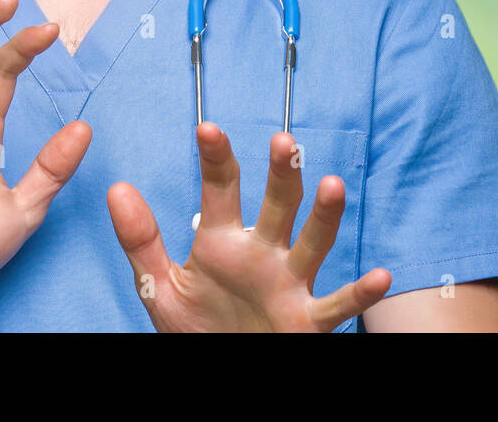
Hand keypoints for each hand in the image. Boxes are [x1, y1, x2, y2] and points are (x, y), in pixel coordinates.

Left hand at [107, 122, 391, 331]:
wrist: (224, 367)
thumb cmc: (198, 325)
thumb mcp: (160, 285)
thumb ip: (140, 239)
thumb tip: (117, 189)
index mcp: (223, 240)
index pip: (222, 189)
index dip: (216, 159)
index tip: (207, 129)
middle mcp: (263, 253)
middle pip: (277, 205)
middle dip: (281, 174)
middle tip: (282, 142)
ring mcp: (289, 283)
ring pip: (312, 242)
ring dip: (324, 215)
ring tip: (332, 185)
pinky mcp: (307, 320)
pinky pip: (337, 304)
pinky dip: (360, 293)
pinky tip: (380, 277)